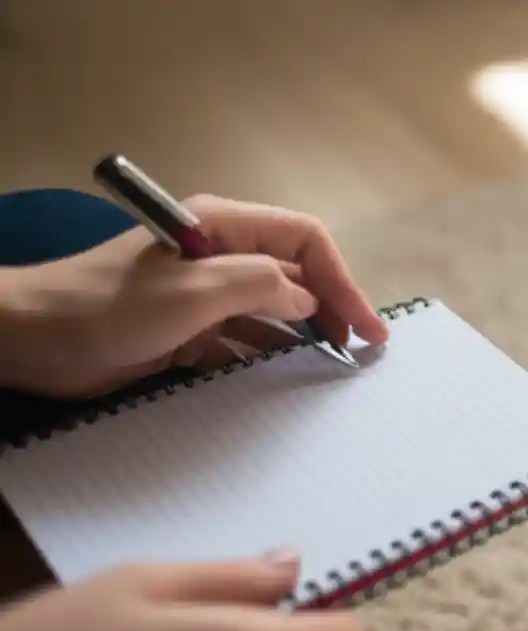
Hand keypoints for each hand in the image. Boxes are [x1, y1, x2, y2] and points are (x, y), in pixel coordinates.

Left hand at [0, 195, 389, 397]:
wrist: (29, 340)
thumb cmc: (107, 308)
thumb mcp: (192, 292)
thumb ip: (261, 286)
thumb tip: (310, 298)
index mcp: (221, 227)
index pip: (303, 240)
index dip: (342, 279)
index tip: (367, 326)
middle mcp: (218, 254)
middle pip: (294, 275)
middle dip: (332, 308)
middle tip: (360, 352)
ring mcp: (203, 294)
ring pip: (272, 311)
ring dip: (304, 337)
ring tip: (334, 369)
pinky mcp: (187, 330)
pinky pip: (243, 341)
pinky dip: (268, 358)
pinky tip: (288, 380)